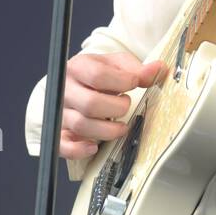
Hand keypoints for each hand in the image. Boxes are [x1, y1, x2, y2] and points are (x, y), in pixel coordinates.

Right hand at [59, 51, 168, 165]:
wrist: (73, 83)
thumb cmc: (96, 74)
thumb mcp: (116, 65)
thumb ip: (136, 69)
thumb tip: (158, 70)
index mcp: (77, 67)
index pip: (98, 75)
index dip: (122, 81)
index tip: (133, 83)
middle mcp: (64, 89)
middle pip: (90, 103)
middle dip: (117, 108)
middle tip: (126, 104)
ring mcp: (59, 112)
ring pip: (81, 125)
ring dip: (108, 130)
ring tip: (121, 126)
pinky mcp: (57, 132)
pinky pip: (63, 145)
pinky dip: (79, 150)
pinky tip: (94, 146)